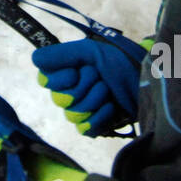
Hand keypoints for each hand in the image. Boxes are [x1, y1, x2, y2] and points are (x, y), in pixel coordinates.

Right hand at [32, 37, 149, 135]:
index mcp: (63, 73)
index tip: (79, 69)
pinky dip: (102, 116)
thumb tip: (35, 59)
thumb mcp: (90, 51)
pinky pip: (85, 129)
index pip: (46, 81)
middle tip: (100, 77)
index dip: (62, 78)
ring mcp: (79, 111)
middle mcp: (67, 92)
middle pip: (61, 99)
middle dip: (85, 86)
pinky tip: (112, 106)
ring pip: (73, 115)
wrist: (144, 79)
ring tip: (109, 91)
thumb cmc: (118, 61)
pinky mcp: (93, 126)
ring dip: (96, 99)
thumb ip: (61, 54)